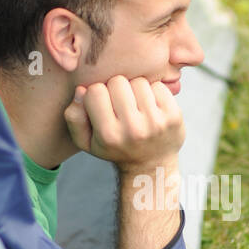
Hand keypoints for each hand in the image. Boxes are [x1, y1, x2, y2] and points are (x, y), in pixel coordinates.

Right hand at [64, 75, 184, 171]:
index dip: (97, 94)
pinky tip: (150, 106)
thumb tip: (81, 90)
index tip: (102, 105)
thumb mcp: (87, 142)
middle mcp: (133, 129)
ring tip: (136, 105)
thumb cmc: (116, 149)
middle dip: (116, 89)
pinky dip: (153, 91)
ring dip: (135, 89)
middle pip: (118, 82)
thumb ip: (74, 117)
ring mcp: (156, 122)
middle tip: (121, 104)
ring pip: (139, 81)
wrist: (151, 166)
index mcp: (109, 135)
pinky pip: (158, 86)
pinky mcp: (174, 116)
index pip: (95, 91)